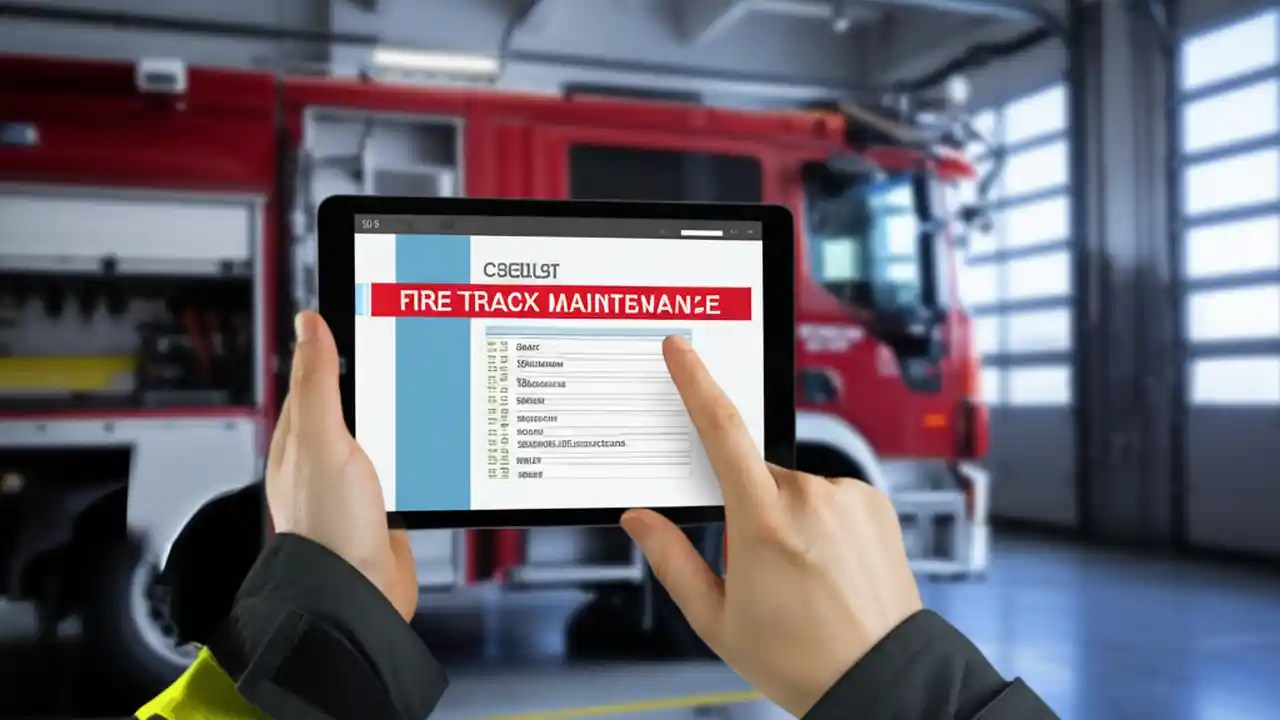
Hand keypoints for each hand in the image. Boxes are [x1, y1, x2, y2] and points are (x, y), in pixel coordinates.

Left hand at [265, 310, 417, 619]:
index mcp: (302, 435)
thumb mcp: (320, 439)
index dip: (346, 341)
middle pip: (362, 400)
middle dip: (389, 374)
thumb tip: (308, 322)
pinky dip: (429, 448)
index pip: (321, 373)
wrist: (358, 595)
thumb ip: (317, 380)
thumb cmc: (328, 524)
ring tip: (441, 381)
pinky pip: (414, 463)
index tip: (378, 311)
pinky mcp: (392, 504)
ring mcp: (362, 481)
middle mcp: (330, 456)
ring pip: (392, 431)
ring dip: (414, 412)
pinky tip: (446, 438)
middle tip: (423, 342)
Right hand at [621, 335, 922, 716]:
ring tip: (804, 576)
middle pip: (755, 475)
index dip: (695, 382)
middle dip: (746, 506)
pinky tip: (829, 566)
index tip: (680, 351)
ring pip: (792, 488)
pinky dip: (820, 521)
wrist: (880, 677)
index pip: (720, 429)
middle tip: (761, 568)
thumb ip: (671, 560)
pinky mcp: (874, 503)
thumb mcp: (715, 618)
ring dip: (786, 516)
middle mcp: (809, 496)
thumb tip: (639, 520)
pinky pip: (829, 497)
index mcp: (762, 520)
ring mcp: (847, 498)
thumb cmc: (798, 657)